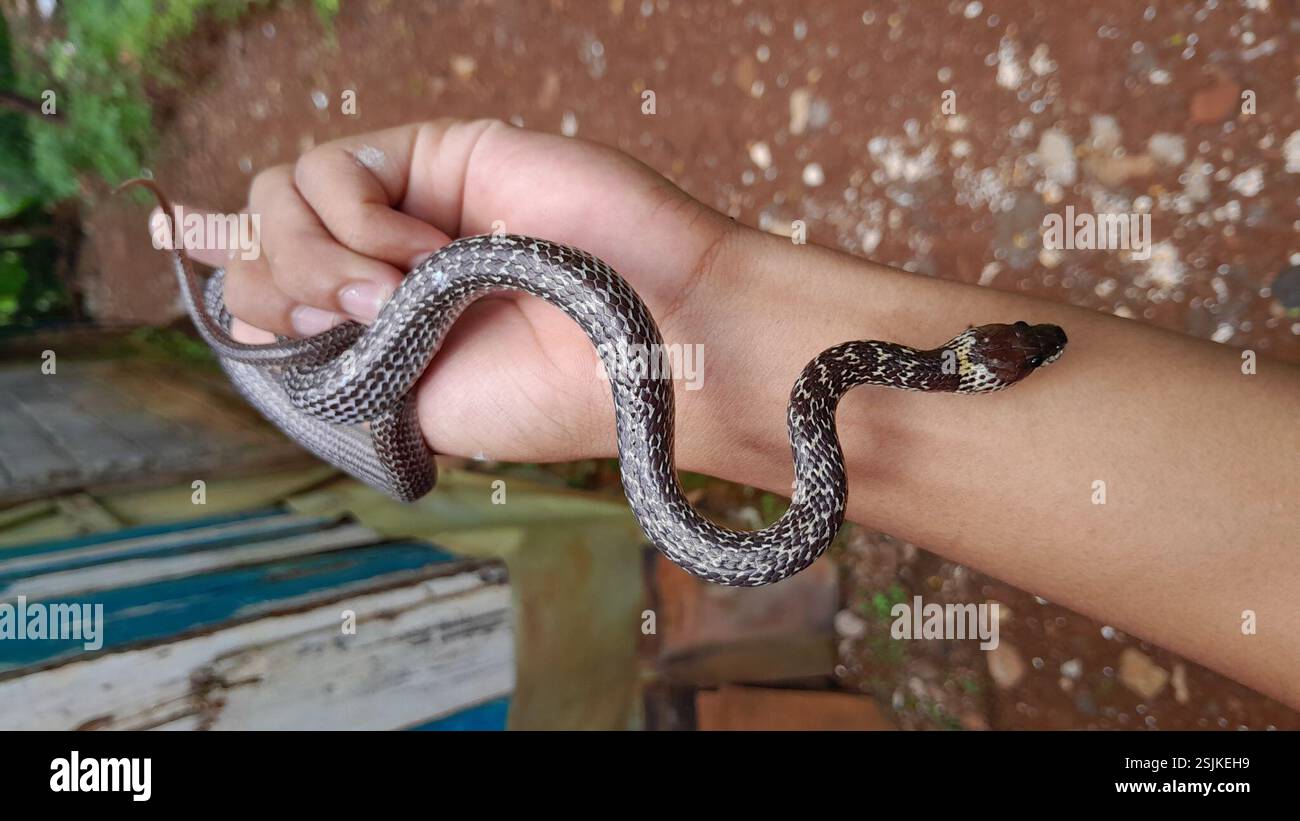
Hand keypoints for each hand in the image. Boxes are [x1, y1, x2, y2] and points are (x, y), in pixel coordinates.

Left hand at [183, 119, 738, 464]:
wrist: (647, 345)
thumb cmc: (547, 395)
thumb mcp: (413, 408)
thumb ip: (328, 363)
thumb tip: (246, 313)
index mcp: (374, 325)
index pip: (263, 290)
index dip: (257, 310)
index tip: (309, 347)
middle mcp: (382, 259)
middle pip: (255, 236)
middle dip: (285, 286)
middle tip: (362, 322)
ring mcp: (407, 203)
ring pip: (280, 193)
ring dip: (320, 256)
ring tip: (394, 295)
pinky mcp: (437, 154)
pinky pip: (333, 168)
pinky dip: (357, 221)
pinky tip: (420, 254)